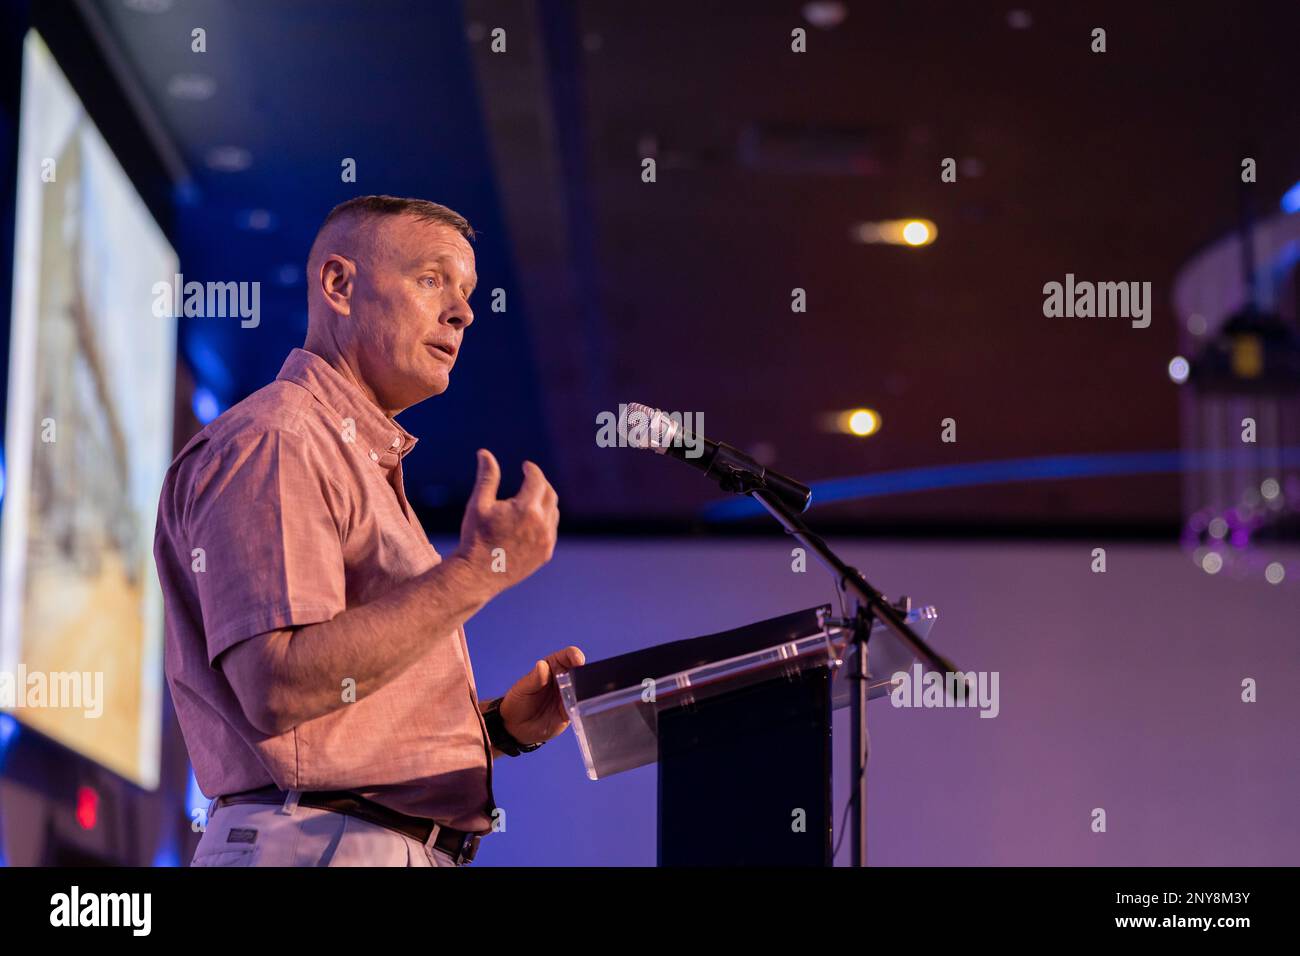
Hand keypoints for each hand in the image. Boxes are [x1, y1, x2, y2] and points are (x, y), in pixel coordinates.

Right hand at [455, 449, 558, 593]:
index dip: (532, 470)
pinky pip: (551, 531)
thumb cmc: (475, 537)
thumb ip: (487, 477)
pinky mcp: (545, 554)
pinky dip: (546, 520)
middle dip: (541, 483)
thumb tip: (485, 453)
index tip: (526, 466)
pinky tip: (532, 519)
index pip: (537, 479)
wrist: (478, 575)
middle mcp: (541, 524)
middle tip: (531, 478)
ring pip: (552, 512)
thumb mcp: (478, 504)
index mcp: (526, 508)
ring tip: (530, 498)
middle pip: (549, 494)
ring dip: (544, 501)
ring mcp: (546, 541)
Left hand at [500, 646, 585, 745]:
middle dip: (584, 672)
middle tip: (583, 678)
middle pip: (579, 671)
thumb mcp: (523, 688)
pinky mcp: (571, 711)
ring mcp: (568, 695)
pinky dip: (583, 706)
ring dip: (585, 690)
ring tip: (581, 693)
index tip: (578, 660)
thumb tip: (543, 665)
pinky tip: (579, 707)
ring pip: (583, 689)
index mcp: (552, 667)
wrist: (515, 727)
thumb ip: (534, 678)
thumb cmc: (517, 701)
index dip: (574, 655)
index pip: (567, 656)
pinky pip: (581, 707)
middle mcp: (564, 679)